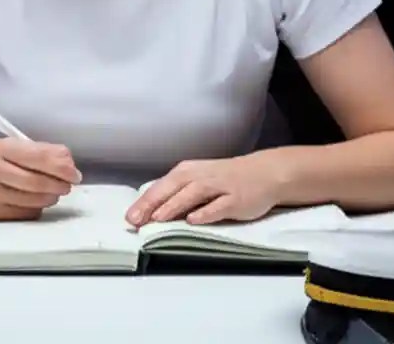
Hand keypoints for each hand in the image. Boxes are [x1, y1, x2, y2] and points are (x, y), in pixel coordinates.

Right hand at [0, 138, 82, 220]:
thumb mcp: (10, 147)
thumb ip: (40, 151)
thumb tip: (69, 162)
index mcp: (0, 148)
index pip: (38, 157)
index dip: (61, 167)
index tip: (75, 173)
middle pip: (37, 182)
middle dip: (59, 185)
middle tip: (68, 185)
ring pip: (33, 200)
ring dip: (51, 197)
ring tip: (54, 192)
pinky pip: (25, 213)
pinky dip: (37, 208)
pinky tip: (37, 201)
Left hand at [125, 155, 281, 226]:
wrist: (264, 172)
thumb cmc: (226, 179)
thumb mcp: (197, 181)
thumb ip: (176, 195)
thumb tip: (150, 212)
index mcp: (187, 172)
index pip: (160, 186)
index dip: (144, 202)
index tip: (129, 217)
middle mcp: (200, 176)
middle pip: (172, 188)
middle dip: (153, 204)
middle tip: (136, 219)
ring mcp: (219, 187)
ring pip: (193, 194)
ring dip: (174, 205)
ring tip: (158, 218)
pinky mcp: (236, 199)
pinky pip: (219, 206)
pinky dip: (206, 212)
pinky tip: (194, 220)